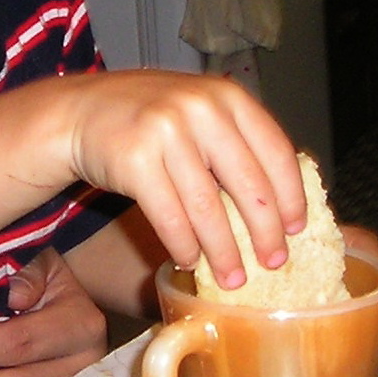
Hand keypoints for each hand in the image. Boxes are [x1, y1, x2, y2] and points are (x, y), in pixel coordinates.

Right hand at [62, 71, 306, 288]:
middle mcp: (201, 109)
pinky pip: (170, 218)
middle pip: (249, 185)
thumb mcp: (203, 115)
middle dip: (266, 233)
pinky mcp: (134, 160)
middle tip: (275, 263)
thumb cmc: (153, 122)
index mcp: (229, 97)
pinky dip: (183, 246)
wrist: (81, 111)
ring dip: (224, 252)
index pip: (277, 153)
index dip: (291, 197)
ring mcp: (166, 132)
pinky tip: (190, 262)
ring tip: (233, 279)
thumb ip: (238, 144)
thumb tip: (283, 208)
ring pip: (209, 209)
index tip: (297, 230)